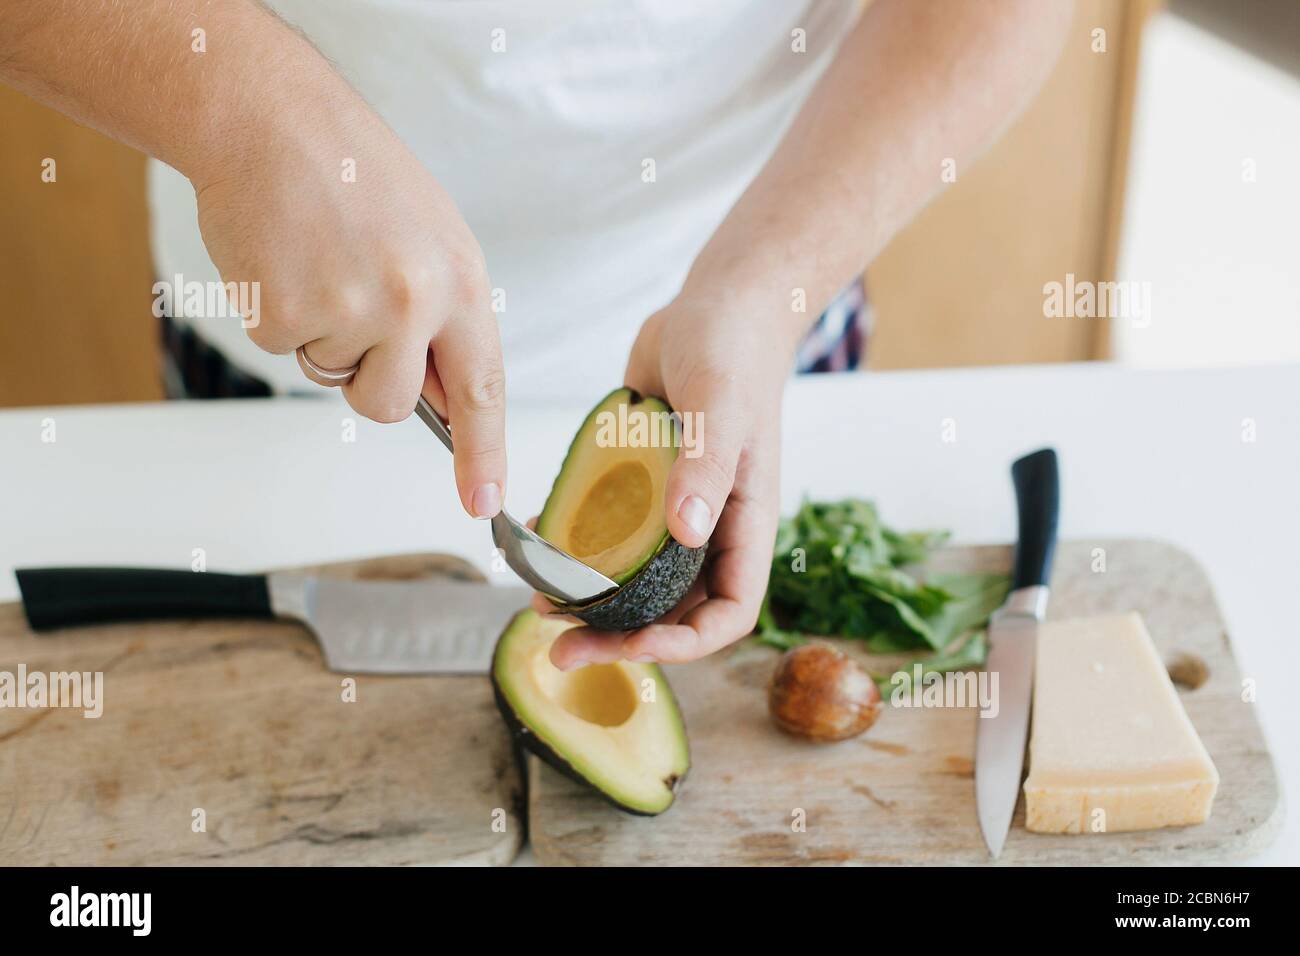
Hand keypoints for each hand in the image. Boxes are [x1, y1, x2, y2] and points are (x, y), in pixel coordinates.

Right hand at [192, 81, 505, 519]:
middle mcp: (414, 303)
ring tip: (321, 264)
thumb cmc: (355, 177)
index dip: (484, 453)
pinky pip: (284, 348)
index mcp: (461, 284)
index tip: (484, 502)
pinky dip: (278, 314)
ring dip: (322, 339)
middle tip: (353, 306)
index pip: (482, 390)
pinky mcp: (287, 315)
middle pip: (393, 404)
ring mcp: (350, 311)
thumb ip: (444, 319)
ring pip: (334, 379)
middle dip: (370, 380)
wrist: (272, 121)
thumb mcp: (432, 240)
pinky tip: (286, 259)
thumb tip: (444, 398)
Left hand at [536, 299, 794, 666]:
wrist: (718, 304)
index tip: (633, 643)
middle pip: (673, 607)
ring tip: (539, 605)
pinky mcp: (641, 482)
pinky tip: (539, 538)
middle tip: (562, 646)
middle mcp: (710, 524)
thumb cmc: (734, 350)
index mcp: (745, 522)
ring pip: (635, 577)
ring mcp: (674, 506)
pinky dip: (575, 543)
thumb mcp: (722, 406)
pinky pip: (609, 530)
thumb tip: (686, 531)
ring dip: (591, 600)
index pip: (730, 610)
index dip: (686, 641)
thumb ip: (707, 467)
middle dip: (620, 635)